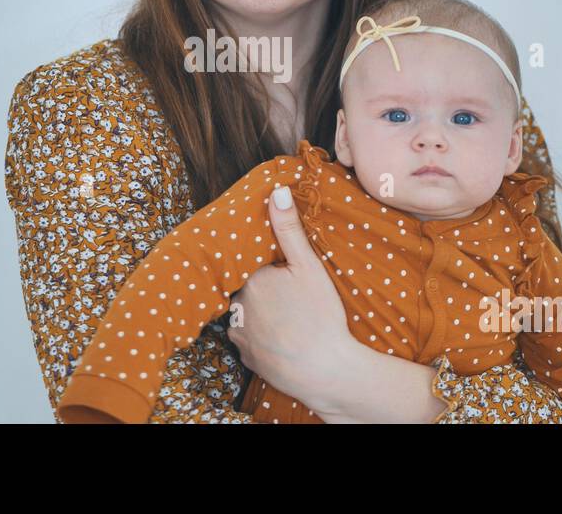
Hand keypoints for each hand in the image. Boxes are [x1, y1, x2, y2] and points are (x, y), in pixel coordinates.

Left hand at [227, 184, 359, 411]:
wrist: (326, 371)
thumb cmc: (320, 316)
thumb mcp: (308, 266)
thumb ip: (289, 229)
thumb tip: (276, 191)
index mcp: (249, 279)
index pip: (249, 262)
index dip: (267, 266)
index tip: (284, 273)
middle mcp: (236, 305)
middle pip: (246, 289)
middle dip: (263, 290)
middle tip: (292, 299)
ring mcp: (239, 334)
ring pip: (245, 314)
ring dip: (260, 314)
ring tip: (288, 318)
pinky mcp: (246, 357)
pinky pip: (249, 339)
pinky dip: (262, 337)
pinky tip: (283, 337)